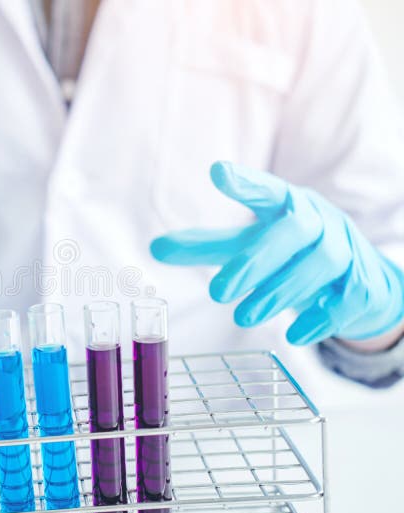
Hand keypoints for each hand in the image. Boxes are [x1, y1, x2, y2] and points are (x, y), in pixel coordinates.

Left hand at [150, 161, 403, 344]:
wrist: (361, 282)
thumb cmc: (292, 255)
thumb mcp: (250, 245)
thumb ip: (206, 246)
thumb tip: (154, 248)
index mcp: (288, 206)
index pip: (267, 189)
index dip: (245, 182)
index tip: (218, 171)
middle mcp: (320, 222)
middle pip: (294, 231)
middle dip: (256, 261)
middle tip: (217, 293)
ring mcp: (346, 251)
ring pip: (322, 263)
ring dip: (280, 292)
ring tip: (243, 317)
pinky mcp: (364, 284)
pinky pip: (350, 298)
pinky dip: (322, 318)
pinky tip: (294, 336)